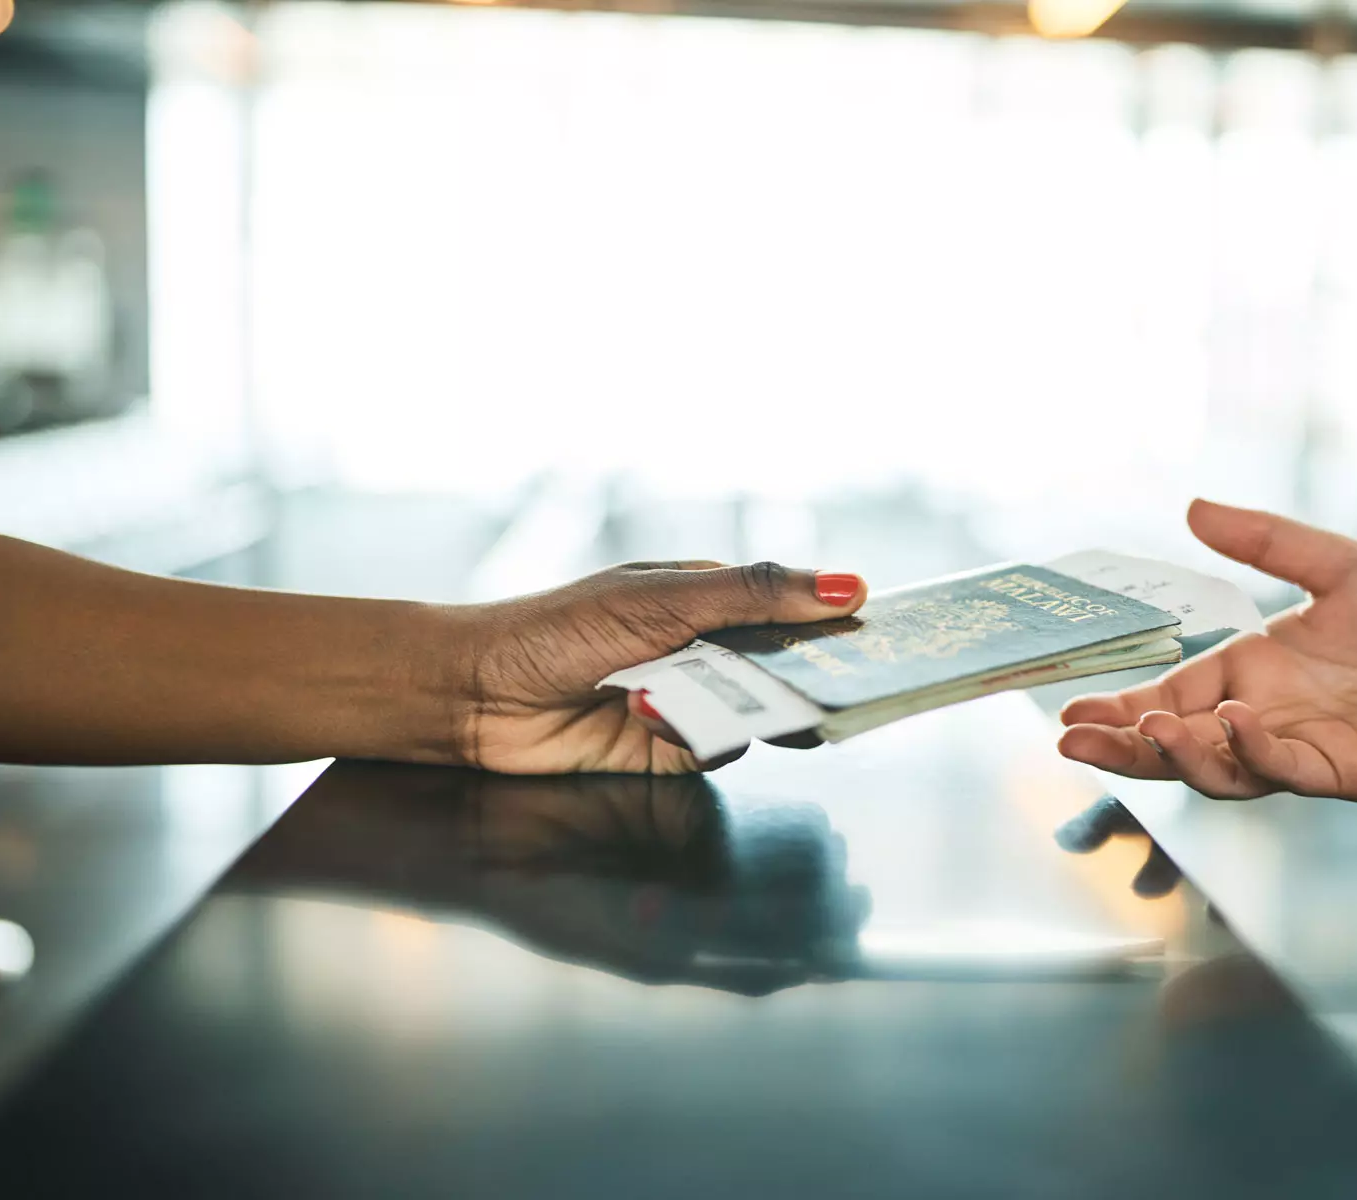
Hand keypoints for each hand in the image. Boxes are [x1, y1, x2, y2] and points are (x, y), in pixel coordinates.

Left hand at [452, 561, 865, 774]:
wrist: (473, 697)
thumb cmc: (559, 629)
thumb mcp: (665, 598)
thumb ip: (757, 595)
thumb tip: (849, 584)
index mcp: (709, 596)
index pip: (793, 607)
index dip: (837, 622)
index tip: (883, 638)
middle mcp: (705, 649)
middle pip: (786, 666)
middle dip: (810, 678)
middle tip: (842, 692)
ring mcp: (689, 701)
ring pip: (756, 713)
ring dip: (746, 710)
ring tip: (726, 703)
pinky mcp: (668, 751)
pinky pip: (715, 750)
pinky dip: (698, 738)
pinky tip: (648, 716)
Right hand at [1058, 500, 1356, 800]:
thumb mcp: (1340, 566)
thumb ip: (1267, 542)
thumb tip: (1193, 506)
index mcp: (1248, 672)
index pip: (1167, 697)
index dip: (1119, 708)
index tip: (1069, 711)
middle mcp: (1259, 717)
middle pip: (1173, 744)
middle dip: (1122, 746)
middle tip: (1073, 741)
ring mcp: (1294, 750)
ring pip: (1216, 768)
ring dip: (1178, 755)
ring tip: (1149, 729)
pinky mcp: (1337, 772)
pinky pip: (1283, 768)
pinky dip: (1253, 749)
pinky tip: (1237, 719)